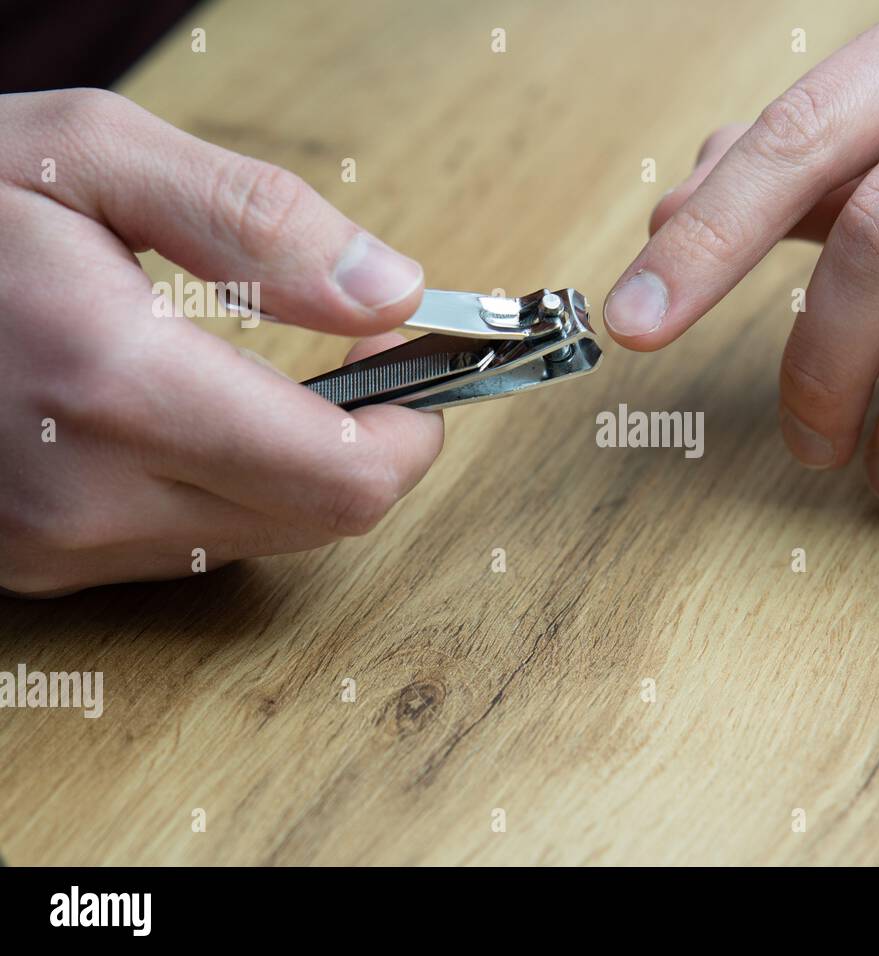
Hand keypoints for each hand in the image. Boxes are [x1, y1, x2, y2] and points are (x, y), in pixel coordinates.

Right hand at [0, 89, 441, 595]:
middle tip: (354, 364)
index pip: (343, 478)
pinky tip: (195, 422)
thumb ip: (257, 223)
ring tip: (265, 382)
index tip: (417, 373)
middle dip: (364, 446)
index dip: (410, 430)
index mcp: (112, 384)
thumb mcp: (88, 156)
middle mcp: (81, 494)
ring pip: (257, 542)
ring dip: (294, 471)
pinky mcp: (32, 561)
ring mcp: (51, 544)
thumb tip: (390, 291)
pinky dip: (224, 492)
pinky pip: (184, 550)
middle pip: (317, 522)